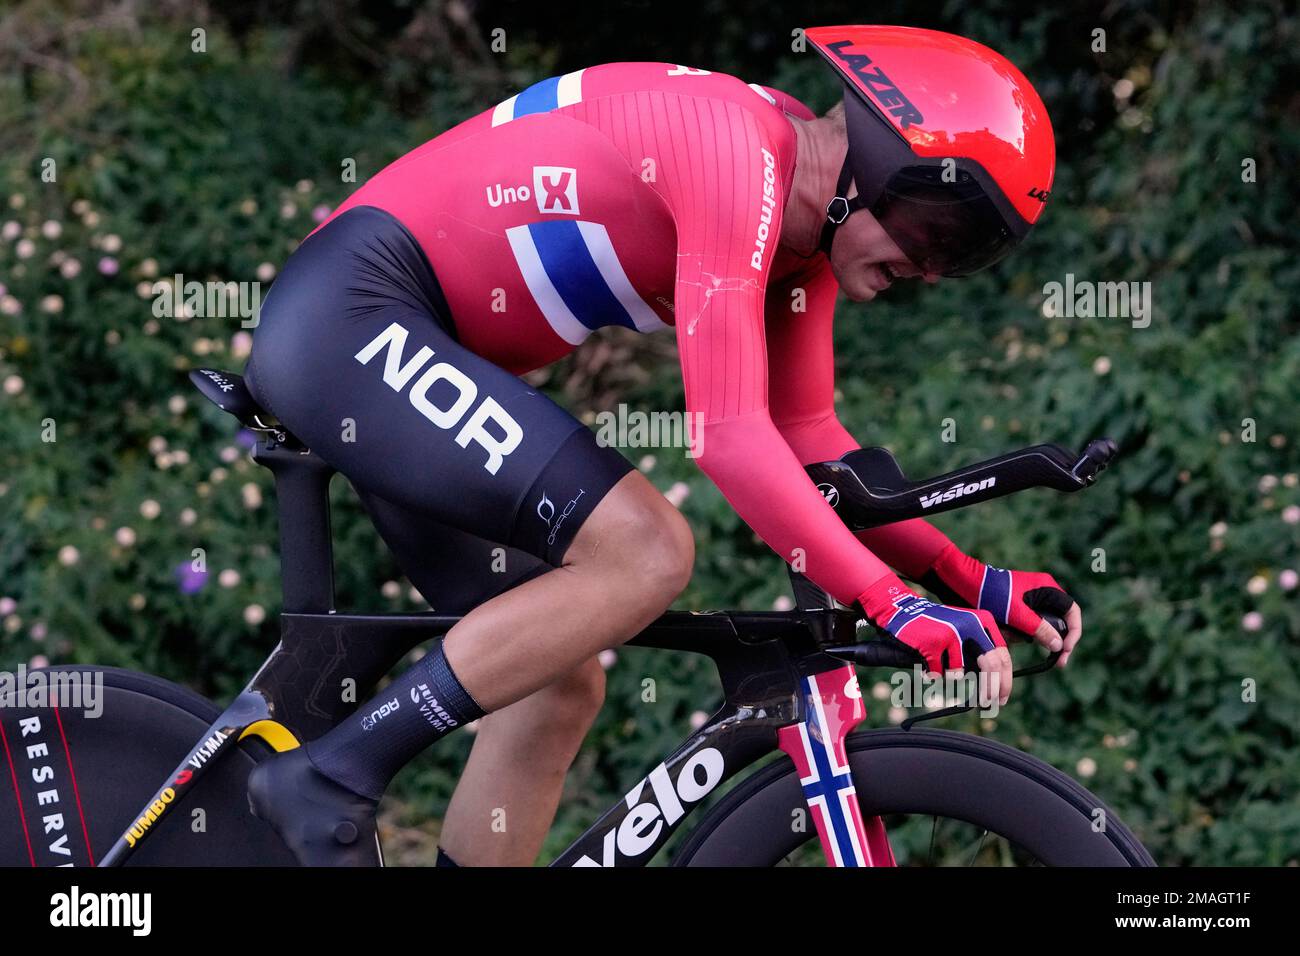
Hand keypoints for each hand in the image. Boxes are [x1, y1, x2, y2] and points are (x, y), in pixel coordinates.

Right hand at [859, 575, 1011, 704]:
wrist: (905, 610)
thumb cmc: (937, 626)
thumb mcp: (965, 629)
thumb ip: (981, 650)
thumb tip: (996, 685)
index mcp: (983, 621)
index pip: (1002, 656)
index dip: (1005, 681)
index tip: (1002, 699)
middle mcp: (971, 624)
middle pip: (991, 666)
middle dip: (991, 690)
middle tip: (988, 704)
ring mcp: (952, 632)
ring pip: (959, 674)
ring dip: (949, 678)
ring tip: (940, 670)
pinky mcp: (933, 642)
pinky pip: (938, 673)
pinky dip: (933, 675)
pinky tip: (927, 667)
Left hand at [930, 544, 1081, 666]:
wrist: (963, 583)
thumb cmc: (990, 593)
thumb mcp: (1016, 613)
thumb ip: (1038, 629)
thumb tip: (1059, 646)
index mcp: (1047, 588)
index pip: (1072, 611)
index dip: (1074, 631)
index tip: (1066, 649)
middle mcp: (1042, 593)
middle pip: (1058, 622)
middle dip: (1051, 640)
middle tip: (1054, 661)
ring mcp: (1030, 601)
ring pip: (1040, 627)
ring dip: (1029, 637)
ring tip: (1010, 635)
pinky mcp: (1017, 609)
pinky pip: (1025, 627)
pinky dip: (1017, 634)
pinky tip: (1004, 634)